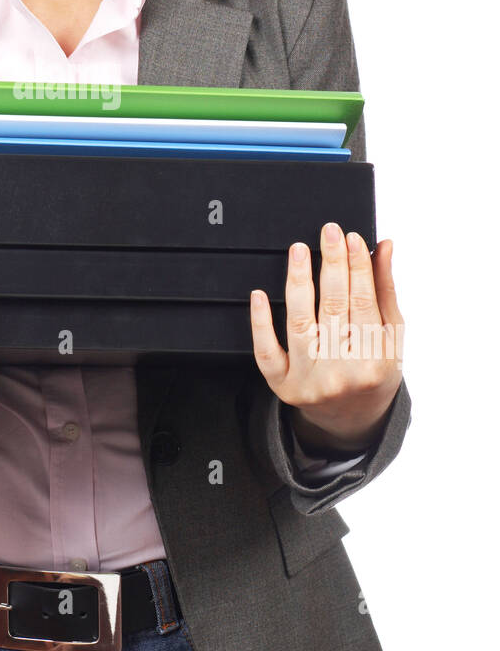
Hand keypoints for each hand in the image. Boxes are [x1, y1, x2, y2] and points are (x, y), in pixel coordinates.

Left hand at [249, 223, 403, 452]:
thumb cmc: (374, 370)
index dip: (359, 268)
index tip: (353, 238)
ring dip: (298, 282)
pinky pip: (267, 351)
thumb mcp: (390, 337)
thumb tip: (383, 246)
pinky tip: (259, 294)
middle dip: (332, 265)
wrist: (352, 418)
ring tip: (299, 250)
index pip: (365, 303)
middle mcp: (342, 373)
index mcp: (375, 361)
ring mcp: (310, 381)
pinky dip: (261, 322)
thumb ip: (386, 291)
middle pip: (333, 308)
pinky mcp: (283, 385)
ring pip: (300, 323)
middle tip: (329, 232)